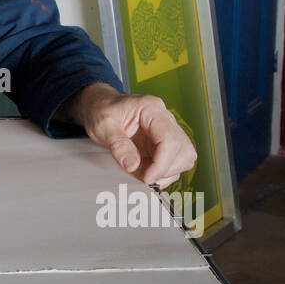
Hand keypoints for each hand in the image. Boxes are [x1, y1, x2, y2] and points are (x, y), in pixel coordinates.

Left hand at [60, 83, 196, 187]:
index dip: (162, 164)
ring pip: (184, 157)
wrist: (100, 106)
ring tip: (143, 173)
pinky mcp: (164, 144)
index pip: (170, 139)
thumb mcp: (103, 125)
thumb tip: (132, 165)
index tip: (147, 177)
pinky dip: (163, 172)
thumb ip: (118, 145)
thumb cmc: (102, 110)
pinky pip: (175, 162)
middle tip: (143, 176)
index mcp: (151, 109)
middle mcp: (165, 119)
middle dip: (166, 169)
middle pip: (183, 150)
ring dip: (167, 172)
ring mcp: (167, 131)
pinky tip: (146, 171)